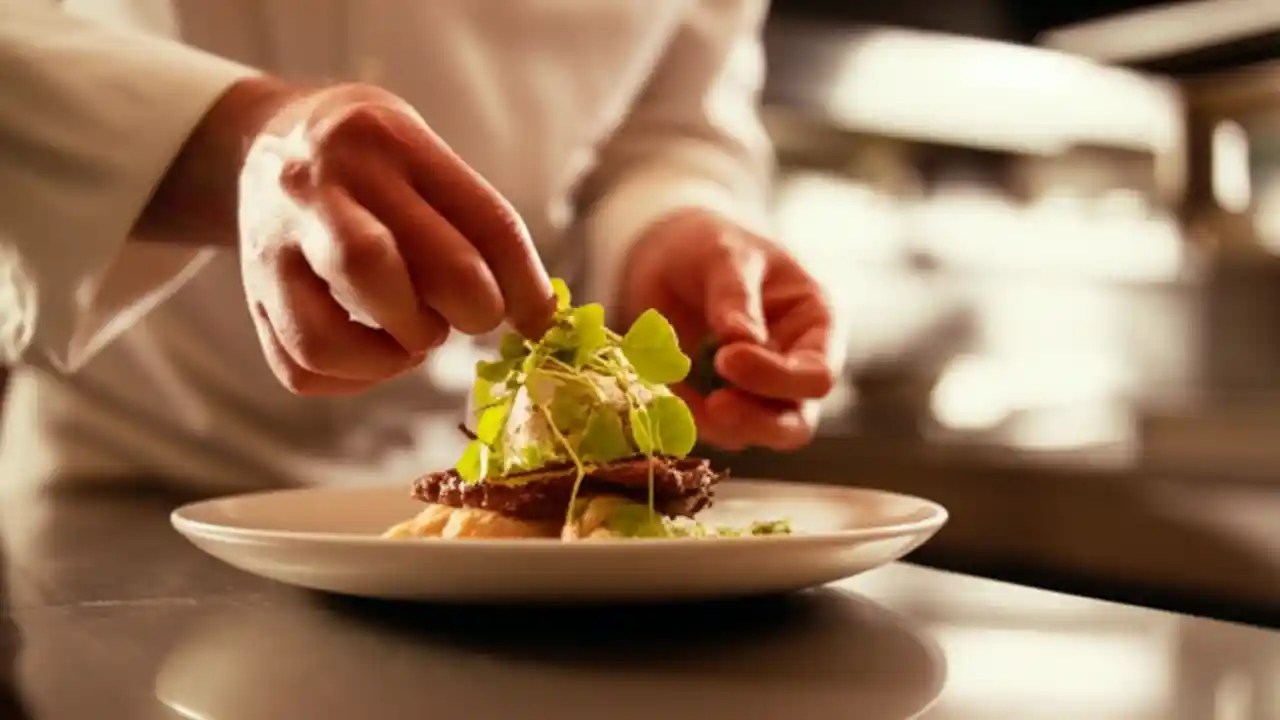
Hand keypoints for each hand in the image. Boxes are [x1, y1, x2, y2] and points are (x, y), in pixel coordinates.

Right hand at [238, 83, 554, 394]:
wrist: (260, 140)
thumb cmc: (372, 162)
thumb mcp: (423, 155)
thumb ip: (478, 225)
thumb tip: (540, 319)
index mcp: (390, 142)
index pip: (483, 223)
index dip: (525, 287)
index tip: (541, 323)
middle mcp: (324, 187)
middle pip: (399, 273)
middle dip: (460, 316)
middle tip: (469, 318)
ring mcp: (278, 244)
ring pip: (330, 335)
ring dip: (395, 356)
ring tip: (416, 340)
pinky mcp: (253, 293)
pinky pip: (301, 364)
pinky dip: (355, 378)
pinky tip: (375, 353)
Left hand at [621, 210, 839, 450]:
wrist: (667, 258)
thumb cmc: (710, 246)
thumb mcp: (724, 255)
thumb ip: (735, 296)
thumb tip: (742, 340)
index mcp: (817, 324)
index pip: (817, 374)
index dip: (778, 377)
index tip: (727, 359)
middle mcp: (795, 367)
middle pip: (795, 424)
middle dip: (756, 421)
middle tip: (715, 405)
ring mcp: (758, 394)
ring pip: (751, 436)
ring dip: (712, 422)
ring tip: (671, 384)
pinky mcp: (719, 407)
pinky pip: (705, 429)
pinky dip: (681, 415)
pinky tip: (660, 384)